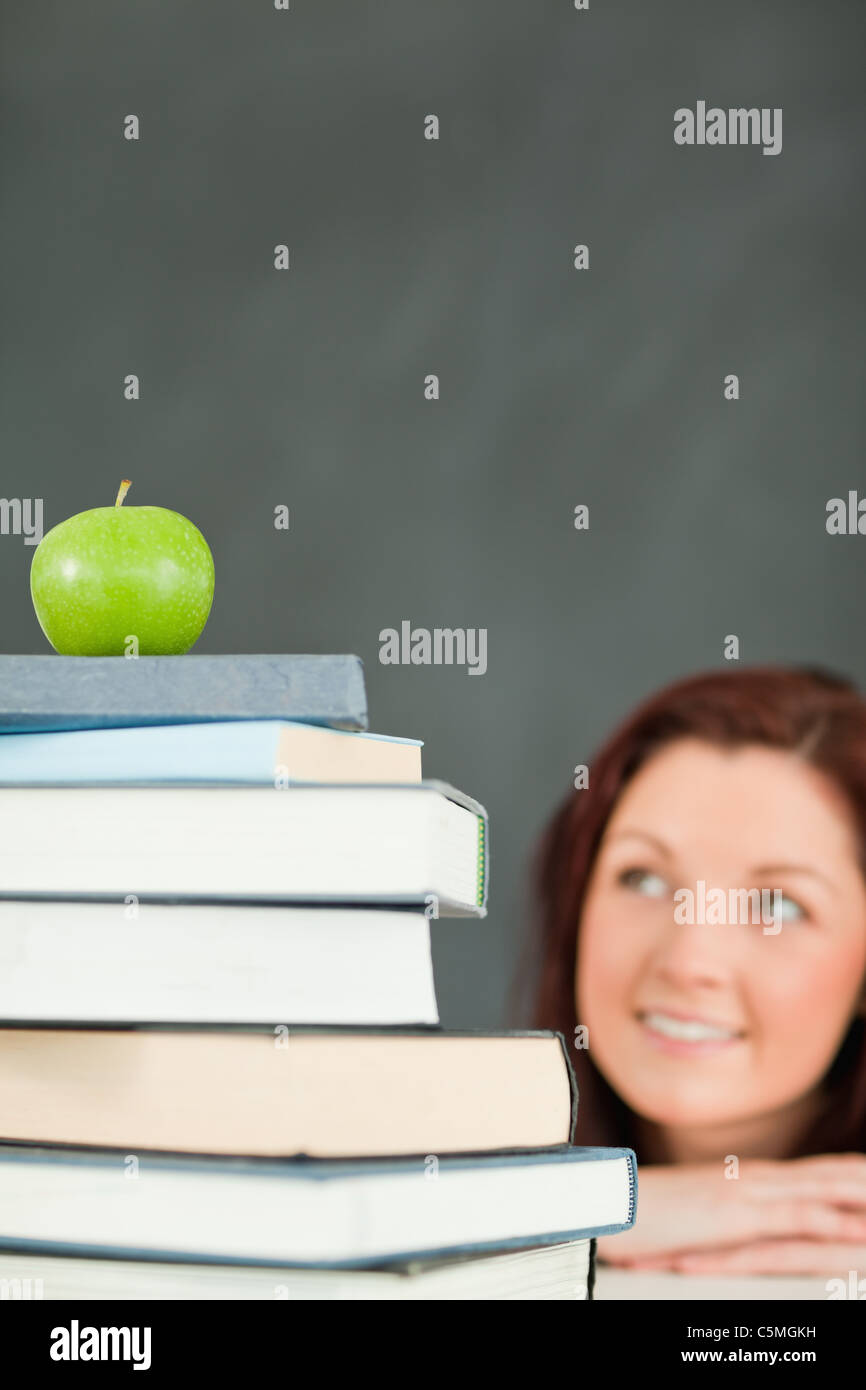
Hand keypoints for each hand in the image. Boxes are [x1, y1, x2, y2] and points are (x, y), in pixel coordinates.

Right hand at [597, 1154, 865, 1273]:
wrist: (609, 1199)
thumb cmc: (645, 1210)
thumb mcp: (698, 1211)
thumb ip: (730, 1209)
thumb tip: (750, 1219)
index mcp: (750, 1177)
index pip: (818, 1172)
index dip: (853, 1173)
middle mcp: (757, 1179)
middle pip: (831, 1175)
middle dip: (865, 1177)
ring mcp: (749, 1194)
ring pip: (823, 1191)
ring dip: (860, 1195)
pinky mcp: (737, 1216)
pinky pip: (795, 1220)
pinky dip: (831, 1222)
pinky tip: (856, 1231)